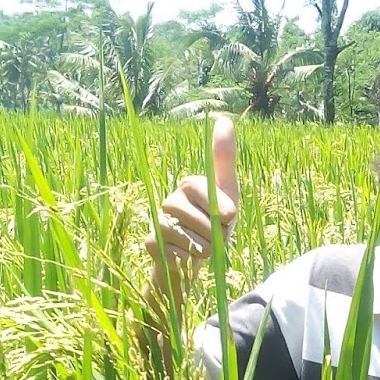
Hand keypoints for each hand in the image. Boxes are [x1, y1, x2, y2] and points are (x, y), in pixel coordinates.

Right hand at [145, 115, 238, 290]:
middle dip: (214, 234)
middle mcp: (170, 199)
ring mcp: (158, 220)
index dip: (220, 209)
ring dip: (203, 248)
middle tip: (216, 237)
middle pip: (197, 218)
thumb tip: (223, 118)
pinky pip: (174, 252)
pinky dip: (187, 258)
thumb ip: (224, 158)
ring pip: (186, 237)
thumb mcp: (228, 192)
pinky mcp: (150, 242)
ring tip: (204, 248)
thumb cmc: (217, 223)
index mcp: (189, 184)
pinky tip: (187, 255)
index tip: (229, 218)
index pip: (203, 191)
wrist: (198, 260)